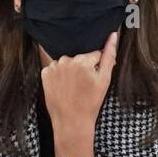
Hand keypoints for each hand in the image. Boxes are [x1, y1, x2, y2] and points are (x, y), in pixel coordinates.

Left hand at [39, 32, 117, 156]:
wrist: (71, 122)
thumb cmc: (90, 103)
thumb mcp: (104, 80)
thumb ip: (109, 55)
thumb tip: (112, 35)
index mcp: (82, 60)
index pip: (95, 55)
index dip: (97, 67)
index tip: (94, 81)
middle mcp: (66, 60)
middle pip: (80, 58)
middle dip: (84, 68)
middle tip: (84, 87)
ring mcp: (54, 67)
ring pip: (68, 62)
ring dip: (71, 71)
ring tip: (74, 88)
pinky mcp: (45, 74)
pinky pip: (56, 68)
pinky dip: (60, 75)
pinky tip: (64, 87)